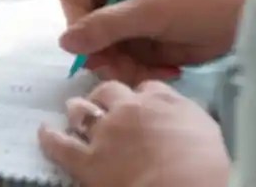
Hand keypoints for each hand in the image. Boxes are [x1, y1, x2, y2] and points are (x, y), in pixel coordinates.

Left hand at [39, 80, 229, 186]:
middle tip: (101, 105)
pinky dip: (50, 138)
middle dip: (103, 97)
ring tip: (74, 113)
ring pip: (82, 111)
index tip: (139, 103)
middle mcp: (130, 109)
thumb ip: (187, 120)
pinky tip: (45, 132)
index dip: (141, 96)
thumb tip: (180, 123)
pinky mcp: (88, 160)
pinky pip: (60, 144)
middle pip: (109, 91)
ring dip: (78, 111)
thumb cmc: (211, 168)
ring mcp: (106, 132)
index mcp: (164, 101)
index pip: (147, 88)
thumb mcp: (208, 133)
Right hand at [58, 0, 253, 83]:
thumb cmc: (199, 4)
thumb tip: (63, 43)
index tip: (92, 44)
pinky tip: (168, 70)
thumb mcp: (150, 12)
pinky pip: (124, 61)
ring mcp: (129, 19)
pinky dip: (140, 70)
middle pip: (85, 26)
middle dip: (103, 51)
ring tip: (152, 72)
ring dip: (123, 66)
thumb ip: (106, 26)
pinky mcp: (143, 41)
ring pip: (103, 50)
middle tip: (123, 68)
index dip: (76, 19)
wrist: (245, 23)